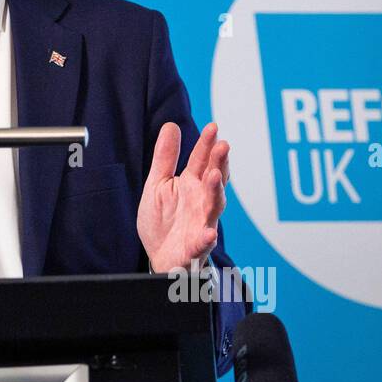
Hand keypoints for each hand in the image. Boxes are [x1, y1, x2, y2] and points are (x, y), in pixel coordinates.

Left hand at [137, 122, 229, 272]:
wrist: (159, 255)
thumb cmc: (163, 219)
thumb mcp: (159, 184)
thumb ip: (165, 158)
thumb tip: (171, 125)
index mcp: (192, 184)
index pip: (202, 161)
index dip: (207, 144)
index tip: (213, 127)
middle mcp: (201, 201)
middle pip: (214, 179)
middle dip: (218, 163)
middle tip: (223, 145)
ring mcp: (202, 223)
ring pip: (213, 206)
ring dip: (215, 192)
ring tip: (213, 176)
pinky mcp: (196, 246)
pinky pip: (203, 243)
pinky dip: (207, 238)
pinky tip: (210, 233)